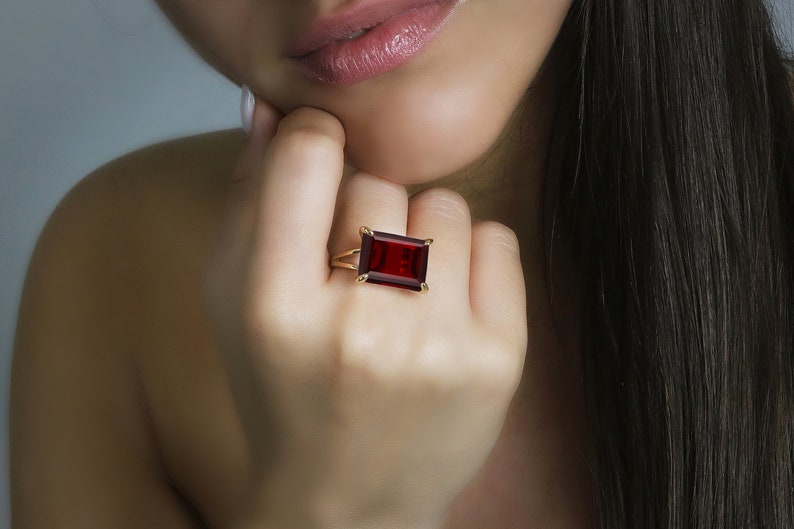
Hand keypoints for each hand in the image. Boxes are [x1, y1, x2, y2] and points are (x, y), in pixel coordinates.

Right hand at [205, 96, 527, 528]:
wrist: (350, 500)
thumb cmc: (283, 392)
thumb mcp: (235, 304)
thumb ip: (249, 202)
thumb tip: (277, 113)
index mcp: (272, 308)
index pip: (306, 158)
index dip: (313, 141)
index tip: (318, 157)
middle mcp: (357, 327)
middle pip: (379, 182)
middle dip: (365, 209)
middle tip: (356, 269)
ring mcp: (436, 346)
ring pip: (444, 204)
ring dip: (421, 231)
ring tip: (402, 290)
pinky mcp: (499, 359)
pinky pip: (498, 239)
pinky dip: (472, 257)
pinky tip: (445, 304)